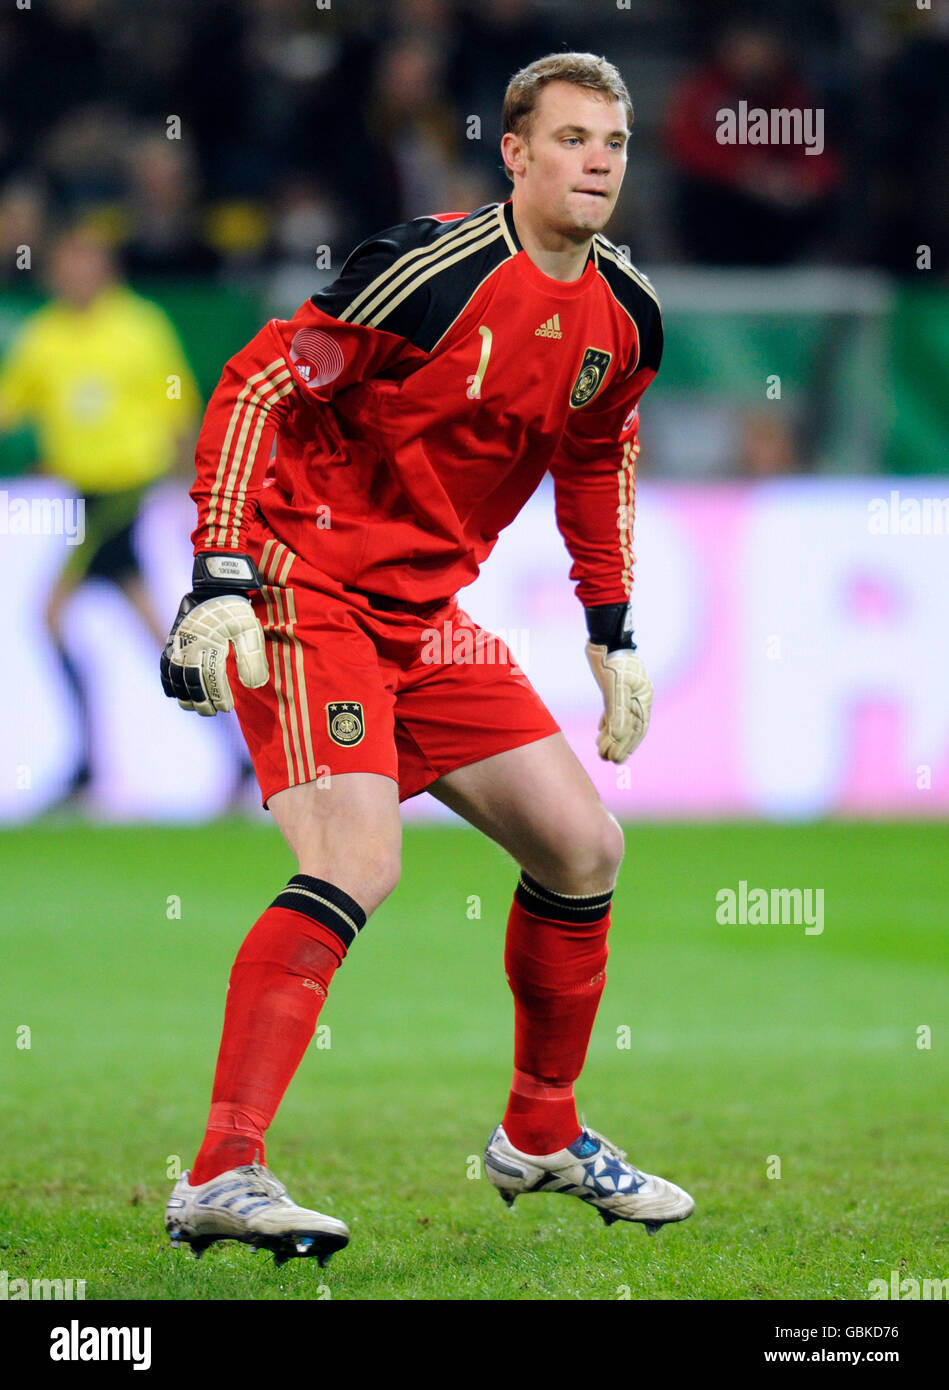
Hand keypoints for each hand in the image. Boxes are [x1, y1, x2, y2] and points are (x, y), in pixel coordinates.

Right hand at [160, 553, 268, 715]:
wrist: (213, 588)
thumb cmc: (235, 610)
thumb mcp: (251, 630)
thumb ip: (253, 657)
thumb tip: (254, 685)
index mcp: (210, 642)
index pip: (212, 677)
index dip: (219, 695)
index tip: (228, 707)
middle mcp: (189, 644)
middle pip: (192, 681)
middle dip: (202, 700)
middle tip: (213, 712)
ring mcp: (177, 643)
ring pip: (175, 677)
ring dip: (184, 695)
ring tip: (196, 708)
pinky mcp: (171, 641)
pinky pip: (164, 666)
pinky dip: (167, 682)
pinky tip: (175, 694)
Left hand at [585, 642, 652, 761]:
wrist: (606, 637)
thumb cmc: (612, 660)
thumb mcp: (614, 687)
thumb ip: (617, 712)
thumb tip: (617, 736)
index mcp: (643, 698)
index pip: (637, 728)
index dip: (627, 745)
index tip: (616, 759)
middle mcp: (637, 697)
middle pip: (630, 727)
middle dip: (619, 745)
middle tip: (607, 760)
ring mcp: (626, 692)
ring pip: (620, 719)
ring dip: (612, 736)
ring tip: (601, 750)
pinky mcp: (614, 687)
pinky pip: (614, 710)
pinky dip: (608, 722)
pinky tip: (601, 731)